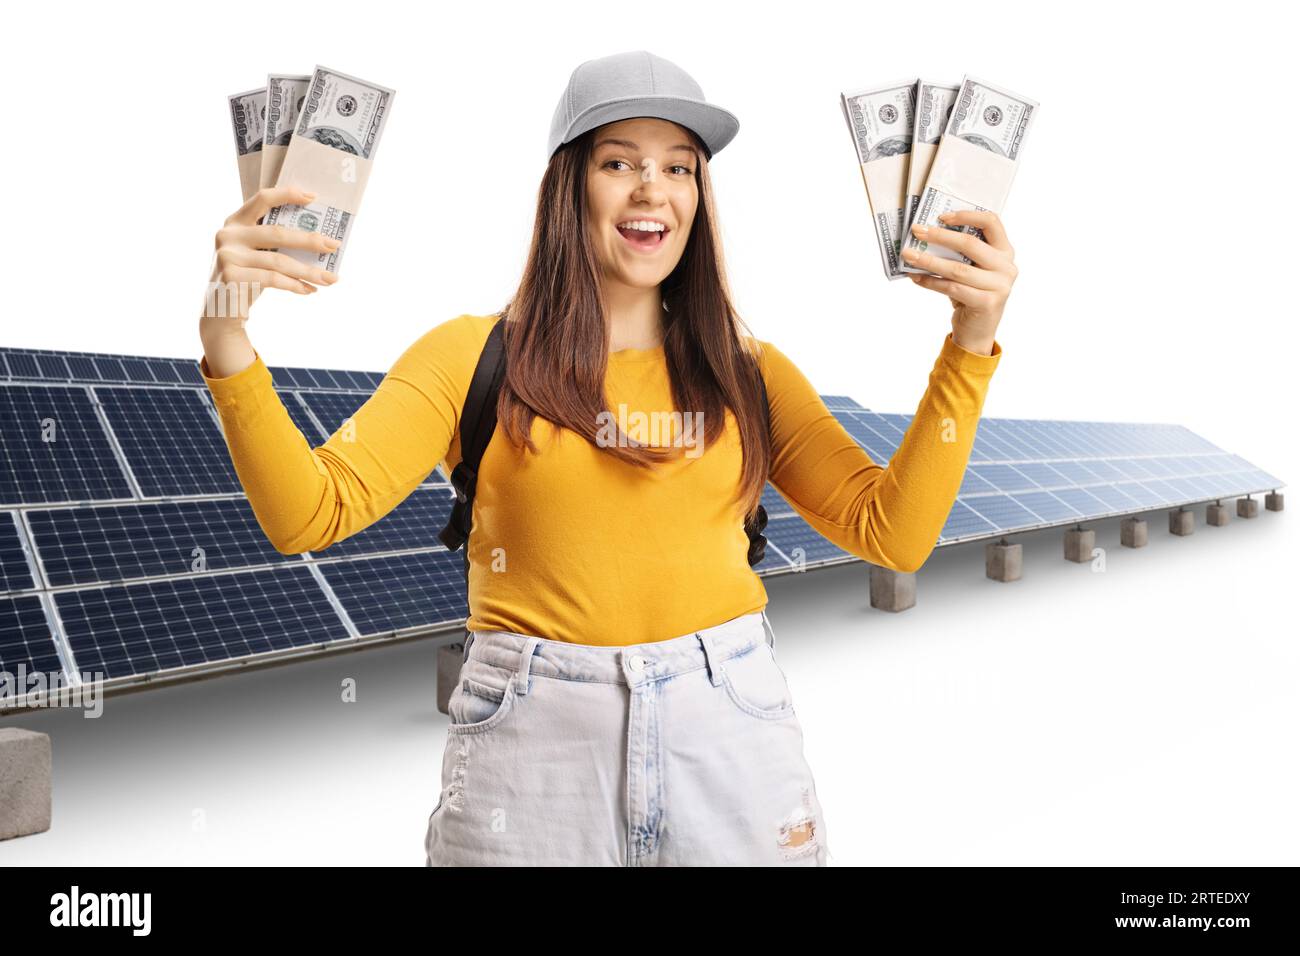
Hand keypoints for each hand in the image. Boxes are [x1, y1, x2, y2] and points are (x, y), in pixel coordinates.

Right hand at [200, 185, 340, 332]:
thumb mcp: (254, 253)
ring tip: (330, 279)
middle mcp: (228, 235)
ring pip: (278, 261)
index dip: (287, 195)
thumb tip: (319, 240)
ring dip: (308, 271)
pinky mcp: (231, 277)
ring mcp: (228, 256)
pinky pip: (272, 279)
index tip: (313, 197)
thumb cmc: (246, 277)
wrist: (221, 311)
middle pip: (277, 233)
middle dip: (310, 240)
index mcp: (235, 222)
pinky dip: (294, 285)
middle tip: (335, 246)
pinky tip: (309, 290)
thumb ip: (272, 242)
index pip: (262, 199)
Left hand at [901, 209, 1017, 355]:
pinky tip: (915, 277)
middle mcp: (1006, 267)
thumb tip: (926, 234)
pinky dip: (931, 282)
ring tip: (908, 255)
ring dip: (929, 260)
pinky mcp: (987, 303)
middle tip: (916, 231)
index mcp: (1005, 251)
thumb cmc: (971, 293)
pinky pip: (952, 288)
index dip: (967, 215)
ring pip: (958, 268)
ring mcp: (1000, 286)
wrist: (978, 331)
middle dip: (940, 236)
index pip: (991, 222)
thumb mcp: (971, 269)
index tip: (941, 216)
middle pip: (970, 244)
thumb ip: (960, 253)